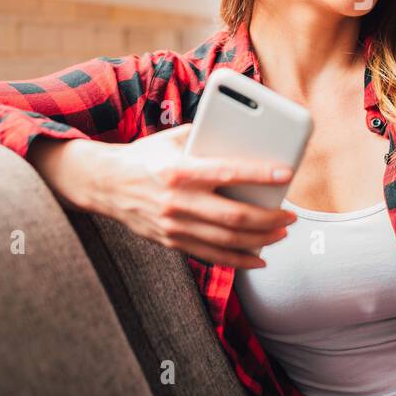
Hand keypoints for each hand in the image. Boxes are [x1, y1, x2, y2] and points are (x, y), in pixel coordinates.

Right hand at [26, 124, 297, 269]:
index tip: (286, 174)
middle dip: (269, 219)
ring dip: (260, 241)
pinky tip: (258, 258)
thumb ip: (206, 136)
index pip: (228, 173)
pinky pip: (210, 256)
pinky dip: (238, 260)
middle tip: (290, 215)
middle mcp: (177, 202)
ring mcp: (174, 226)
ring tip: (281, 233)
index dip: (260, 175)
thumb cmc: (145, 157)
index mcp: (180, 171)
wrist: (104, 184)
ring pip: (226, 242)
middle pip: (233, 217)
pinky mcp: (171, 242)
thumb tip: (245, 134)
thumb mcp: (172, 139)